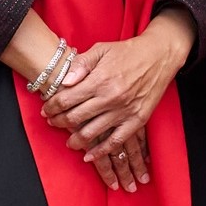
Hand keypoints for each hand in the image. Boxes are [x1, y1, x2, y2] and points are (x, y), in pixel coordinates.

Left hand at [42, 11, 194, 179]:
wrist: (159, 56)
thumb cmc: (128, 52)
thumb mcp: (101, 49)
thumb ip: (81, 64)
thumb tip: (65, 81)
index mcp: (99, 80)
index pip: (66, 99)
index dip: (52, 107)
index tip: (46, 110)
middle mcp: (110, 98)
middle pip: (75, 118)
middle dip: (59, 122)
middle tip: (53, 123)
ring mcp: (124, 111)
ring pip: (91, 133)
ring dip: (75, 140)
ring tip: (68, 141)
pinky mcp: (137, 120)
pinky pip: (116, 141)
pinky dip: (100, 152)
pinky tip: (89, 156)